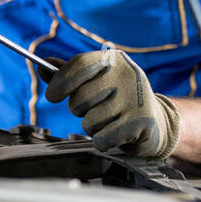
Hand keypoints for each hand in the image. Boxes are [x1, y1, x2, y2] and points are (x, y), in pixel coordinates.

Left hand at [44, 50, 178, 158]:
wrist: (156, 123)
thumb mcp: (97, 83)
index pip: (79, 64)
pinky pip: (102, 138)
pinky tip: (117, 134)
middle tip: (97, 110)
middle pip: (80, 98)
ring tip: (111, 121)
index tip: (53, 96)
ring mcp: (135, 98)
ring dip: (95, 128)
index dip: (60, 82)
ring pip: (90, 121)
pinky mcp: (141, 122)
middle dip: (81, 111)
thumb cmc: (120, 101)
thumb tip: (44, 67)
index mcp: (115, 60)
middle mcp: (127, 74)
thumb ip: (71, 76)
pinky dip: (104, 141)